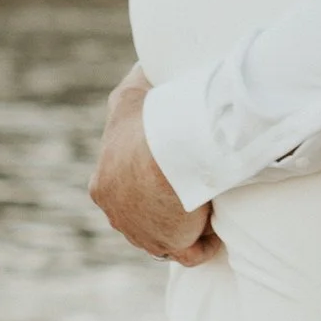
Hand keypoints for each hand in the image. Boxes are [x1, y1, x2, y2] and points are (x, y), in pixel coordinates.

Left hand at [90, 72, 220, 264]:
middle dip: (167, 209)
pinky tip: (216, 230)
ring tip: (209, 208)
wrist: (170, 148)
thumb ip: (137, 83)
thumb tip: (147, 66)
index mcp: (103, 183)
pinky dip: (203, 245)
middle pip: (144, 217)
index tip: (173, 176)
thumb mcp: (134, 93)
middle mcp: (116, 214)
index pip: (125, 191)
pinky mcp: (168, 246)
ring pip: (165, 236)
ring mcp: (141, 234)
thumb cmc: (153, 120)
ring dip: (186, 225)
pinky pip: (188, 255)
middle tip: (194, 193)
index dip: (149, 185)